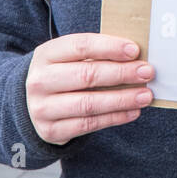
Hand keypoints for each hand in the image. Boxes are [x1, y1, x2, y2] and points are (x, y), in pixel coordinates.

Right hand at [25, 33, 154, 144]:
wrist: (29, 105)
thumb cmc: (61, 76)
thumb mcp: (68, 59)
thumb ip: (96, 55)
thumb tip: (135, 56)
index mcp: (46, 54)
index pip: (80, 46)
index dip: (110, 47)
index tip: (135, 50)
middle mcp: (40, 80)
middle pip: (86, 75)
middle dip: (121, 73)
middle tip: (147, 72)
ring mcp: (43, 108)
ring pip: (89, 103)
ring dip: (122, 99)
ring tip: (145, 95)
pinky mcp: (51, 130)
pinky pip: (88, 124)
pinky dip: (114, 118)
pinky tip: (133, 111)